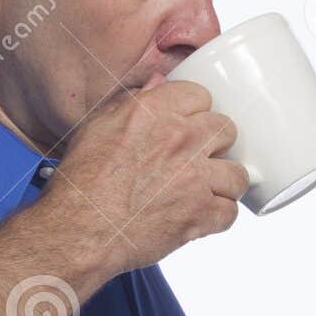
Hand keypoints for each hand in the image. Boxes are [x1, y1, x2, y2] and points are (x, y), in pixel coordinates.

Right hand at [44, 79, 247, 275]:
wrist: (78, 229)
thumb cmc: (81, 183)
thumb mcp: (98, 127)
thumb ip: (132, 103)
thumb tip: (156, 85)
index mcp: (155, 111)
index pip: (201, 95)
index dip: (196, 113)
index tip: (189, 126)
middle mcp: (180, 139)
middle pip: (225, 130)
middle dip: (215, 144)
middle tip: (198, 159)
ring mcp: (195, 177)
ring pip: (237, 173)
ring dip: (224, 182)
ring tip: (207, 190)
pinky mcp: (201, 213)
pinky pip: (230, 211)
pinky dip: (218, 216)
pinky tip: (202, 215)